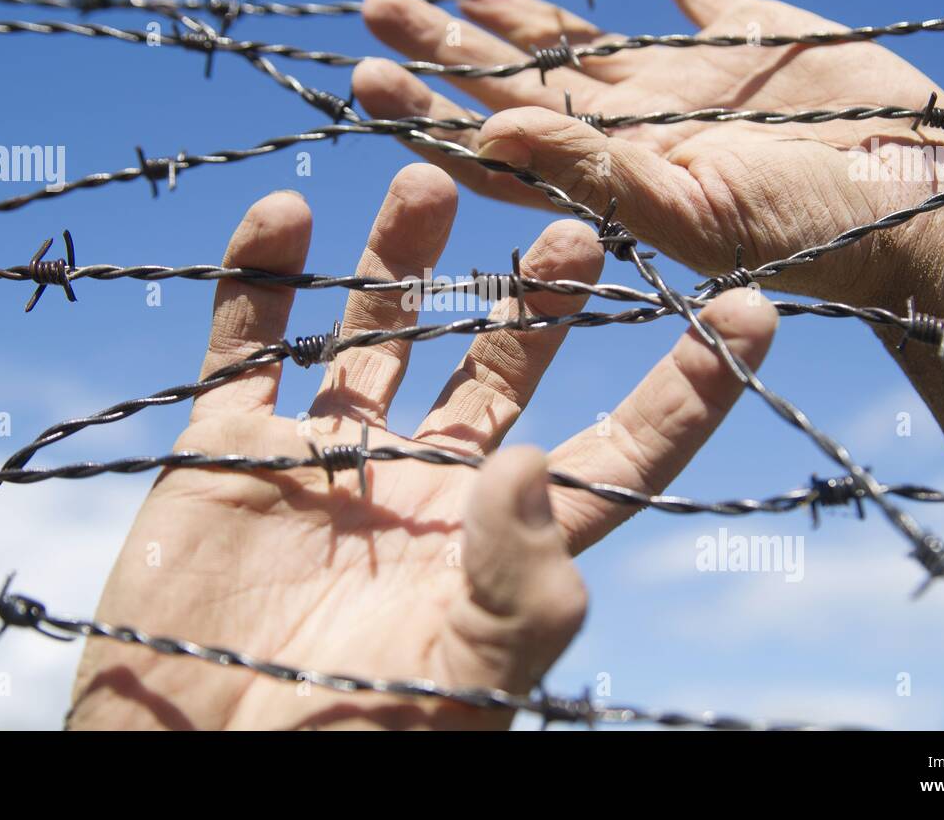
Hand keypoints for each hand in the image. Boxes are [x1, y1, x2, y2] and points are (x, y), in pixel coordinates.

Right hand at [69, 164, 775, 728]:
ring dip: (400, 257)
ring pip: (379, 330)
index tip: (753, 313)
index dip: (688, 390)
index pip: (618, 455)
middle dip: (542, 300)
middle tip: (581, 225)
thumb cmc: (343, 749)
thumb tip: (536, 459)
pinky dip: (261, 280)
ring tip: (430, 181)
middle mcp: (423, 482)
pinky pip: (247, 343)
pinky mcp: (231, 448)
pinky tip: (283, 217)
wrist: (190, 765)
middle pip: (501, 369)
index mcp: (500, 543)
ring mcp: (326, 457)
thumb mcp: (456, 685)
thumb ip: (515, 587)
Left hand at [351, 0, 943, 307]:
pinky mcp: (748, 34)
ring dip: (518, 10)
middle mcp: (634, 127)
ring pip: (583, 37)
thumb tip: (489, 125)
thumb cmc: (813, 233)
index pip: (497, 146)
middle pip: (519, 81)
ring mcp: (686, 80)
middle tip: (376, 9)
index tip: (366, 83)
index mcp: (610, 177)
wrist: (922, 205)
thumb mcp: (695, 214)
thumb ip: (593, 173)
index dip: (430, 117)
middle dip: (447, 51)